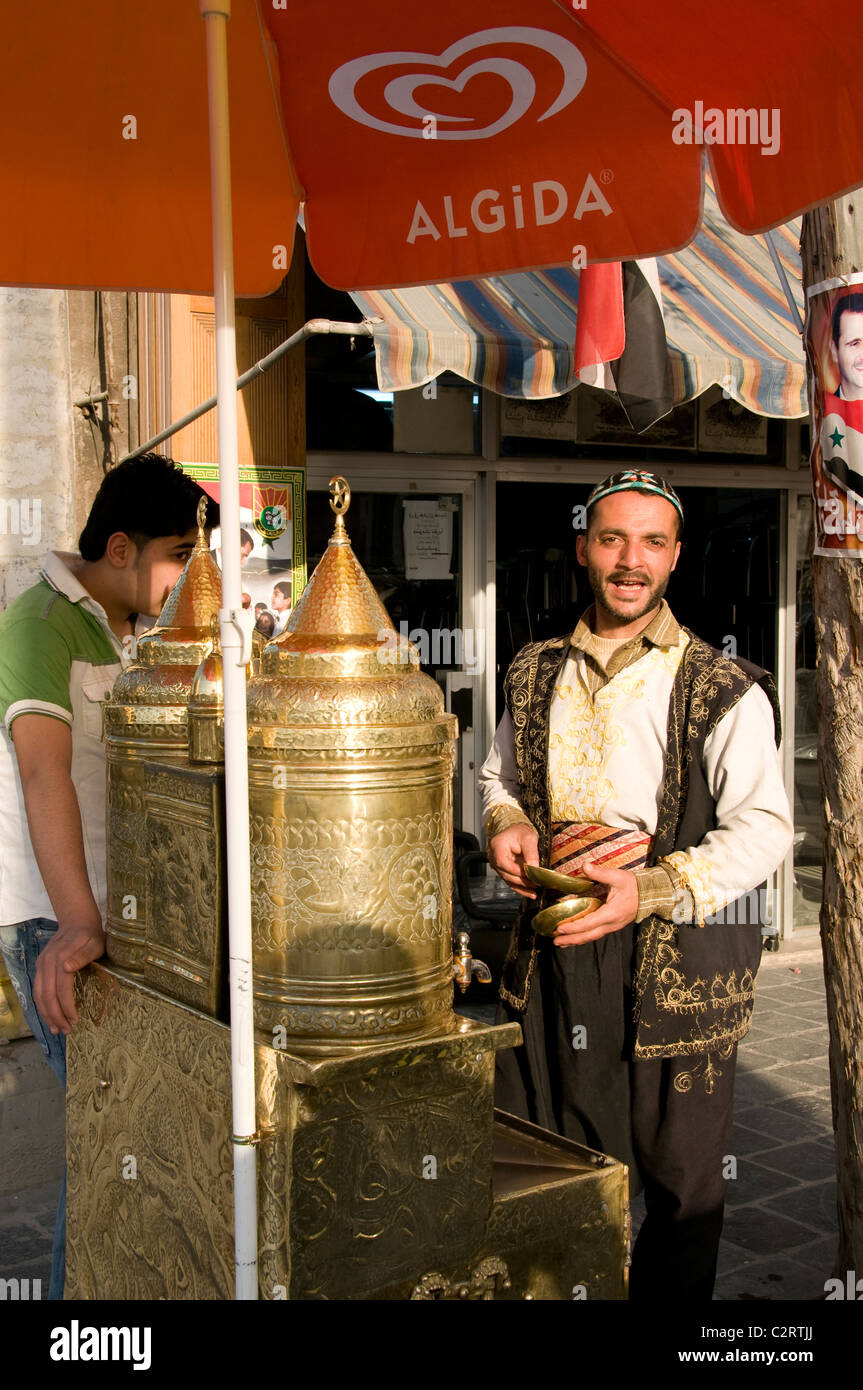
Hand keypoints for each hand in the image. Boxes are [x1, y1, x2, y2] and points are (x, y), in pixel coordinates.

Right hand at [33, 920, 105, 1034]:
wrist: (77, 921)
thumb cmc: (91, 935)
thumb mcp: (95, 943)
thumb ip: (83, 956)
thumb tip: (67, 968)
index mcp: (60, 958)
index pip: (61, 989)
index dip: (67, 1007)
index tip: (75, 1021)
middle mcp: (47, 962)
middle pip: (47, 995)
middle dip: (55, 1016)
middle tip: (66, 1031)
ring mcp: (41, 964)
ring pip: (39, 994)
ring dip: (46, 1014)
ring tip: (56, 1029)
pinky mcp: (40, 967)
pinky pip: (37, 990)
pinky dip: (42, 1005)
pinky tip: (49, 1016)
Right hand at [488, 824, 539, 899]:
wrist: (517, 834)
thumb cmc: (520, 833)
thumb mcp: (529, 838)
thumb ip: (531, 853)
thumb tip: (534, 868)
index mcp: (497, 845)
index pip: (502, 861)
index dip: (514, 870)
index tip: (527, 873)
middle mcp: (494, 856)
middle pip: (505, 873)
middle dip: (521, 880)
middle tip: (536, 882)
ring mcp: (498, 865)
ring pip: (509, 880)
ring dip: (522, 887)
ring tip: (535, 890)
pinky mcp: (504, 872)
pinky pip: (511, 882)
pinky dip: (521, 889)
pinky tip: (531, 894)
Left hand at [553, 859, 638, 947]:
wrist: (649, 894)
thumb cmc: (633, 885)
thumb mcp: (617, 876)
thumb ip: (600, 873)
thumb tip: (584, 866)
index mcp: (611, 913)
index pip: (589, 923)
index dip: (573, 927)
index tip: (560, 929)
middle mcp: (611, 924)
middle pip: (588, 936)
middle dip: (571, 939)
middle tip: (555, 941)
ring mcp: (612, 927)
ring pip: (592, 937)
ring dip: (576, 941)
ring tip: (560, 943)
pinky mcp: (612, 926)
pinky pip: (595, 934)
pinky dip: (583, 937)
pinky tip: (575, 938)